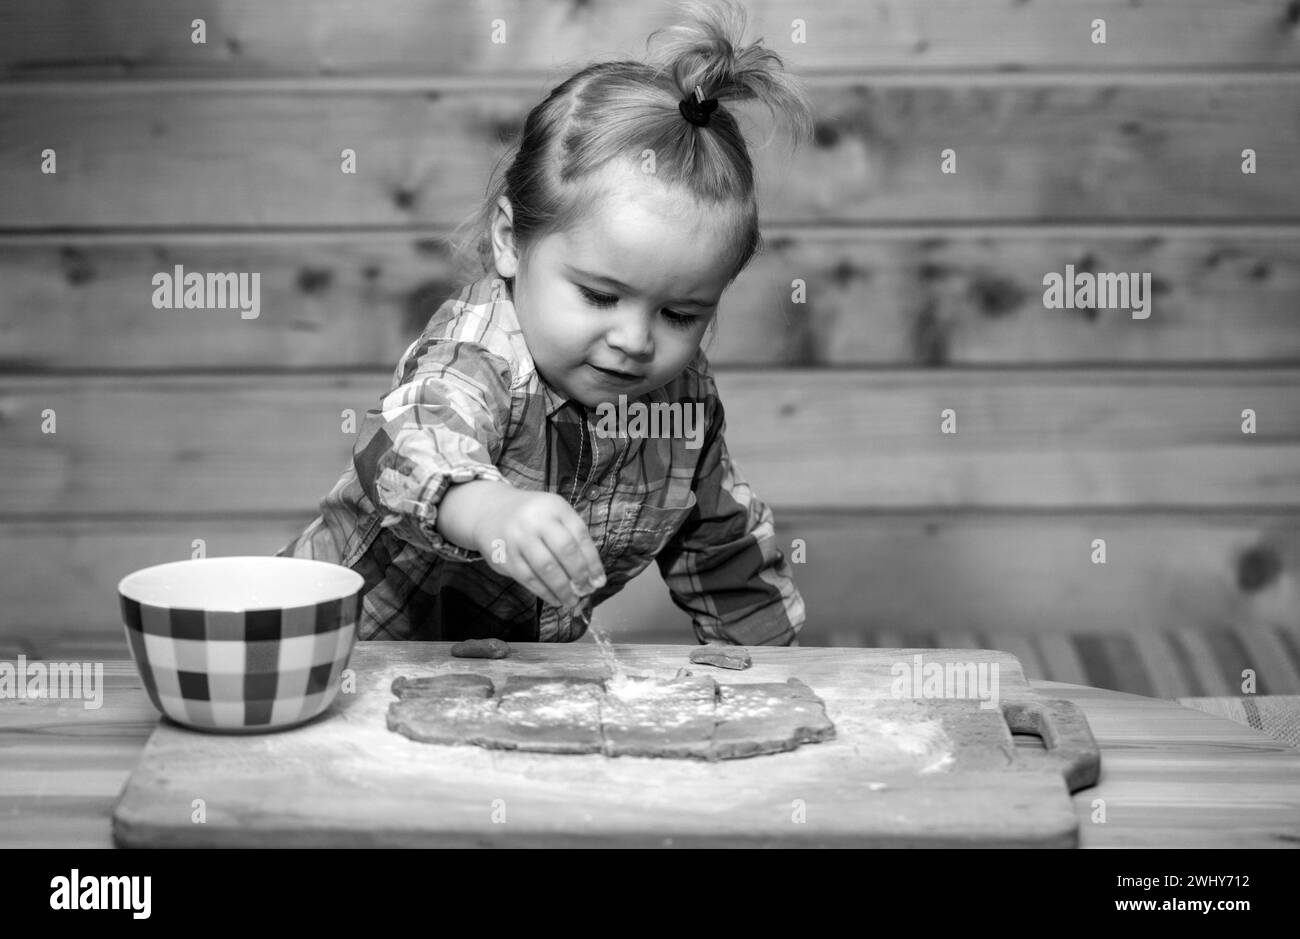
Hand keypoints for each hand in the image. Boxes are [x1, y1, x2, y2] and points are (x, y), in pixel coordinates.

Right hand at [470, 489, 605, 607]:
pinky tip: (555, 599)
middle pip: (565, 551)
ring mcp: (518, 538)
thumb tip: (592, 575)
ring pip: (546, 568)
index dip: (592, 561)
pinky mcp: (505, 556)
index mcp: (554, 507)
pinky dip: (544, 592)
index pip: (579, 536)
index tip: (599, 580)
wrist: (488, 511)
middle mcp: (536, 520)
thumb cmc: (531, 517)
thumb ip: (572, 538)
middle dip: (579, 575)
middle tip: (587, 590)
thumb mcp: (553, 514)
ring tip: (572, 601)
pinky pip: (529, 578)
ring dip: (563, 589)